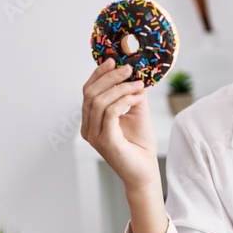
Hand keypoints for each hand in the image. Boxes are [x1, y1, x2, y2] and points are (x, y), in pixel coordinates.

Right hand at [81, 59, 159, 190]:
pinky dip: (124, 100)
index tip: (113, 61)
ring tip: (138, 84)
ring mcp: (94, 135)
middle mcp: (88, 128)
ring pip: (99, 101)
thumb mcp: (136, 113)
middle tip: (128, 68)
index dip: (98, 74)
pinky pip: (110, 113)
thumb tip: (135, 73)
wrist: (145, 171)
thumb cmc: (140, 145)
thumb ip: (132, 94)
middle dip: (109, 77)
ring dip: (120, 88)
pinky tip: (137, 97)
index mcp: (91, 121)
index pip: (88, 92)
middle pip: (90, 94)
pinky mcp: (105, 141)